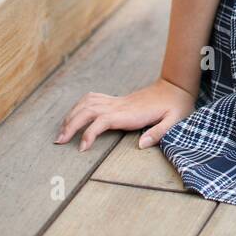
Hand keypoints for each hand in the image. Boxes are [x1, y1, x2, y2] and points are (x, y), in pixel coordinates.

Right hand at [54, 77, 197, 152]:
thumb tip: (141, 145)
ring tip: (62, 131)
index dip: (89, 133)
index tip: (81, 148)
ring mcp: (117, 101)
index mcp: (130, 113)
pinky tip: (75, 115)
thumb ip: (158, 132)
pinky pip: (94, 99)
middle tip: (59, 141)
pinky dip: (80, 106)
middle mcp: (120, 105)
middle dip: (71, 124)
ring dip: (72, 115)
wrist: (176, 86)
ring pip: (87, 103)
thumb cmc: (176, 105)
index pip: (102, 120)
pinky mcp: (117, 100)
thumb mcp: (174, 120)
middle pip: (88, 110)